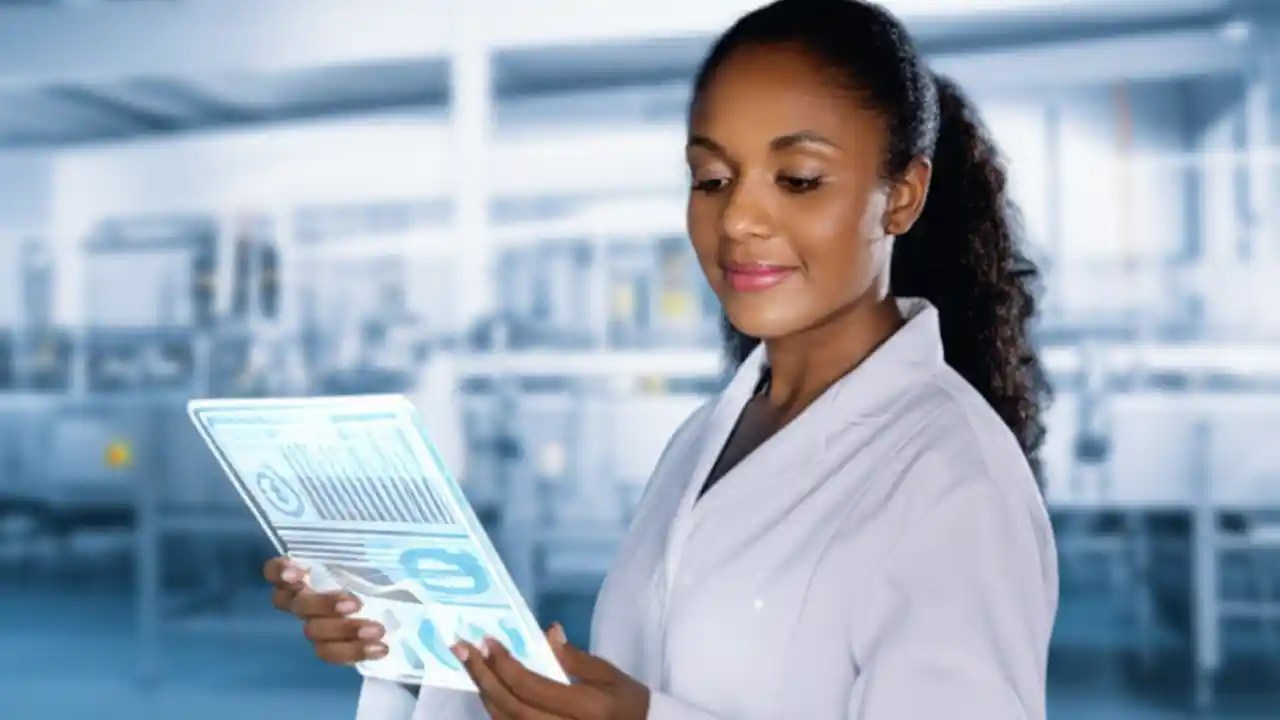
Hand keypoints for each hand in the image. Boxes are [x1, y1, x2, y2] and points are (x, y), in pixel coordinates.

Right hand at [262, 556, 388, 664]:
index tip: (298, 573)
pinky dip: (354, 651)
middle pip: (298, 606)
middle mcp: (304, 600)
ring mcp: (315, 625)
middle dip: (324, 605)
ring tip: (377, 629)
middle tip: (355, 603)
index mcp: (308, 574)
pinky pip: (332, 654)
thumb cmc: (377, 570)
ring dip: (344, 631)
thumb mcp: (371, 556)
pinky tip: (379, 648)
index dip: (279, 572)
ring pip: (314, 632)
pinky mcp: (331, 647)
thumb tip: (378, 537)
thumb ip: (362, 551)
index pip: (275, 571)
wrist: (399, 603)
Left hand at [454, 623, 650, 719]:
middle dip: (483, 677)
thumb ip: (576, 657)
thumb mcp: (610, 675)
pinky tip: (487, 687)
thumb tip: (548, 633)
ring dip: (484, 692)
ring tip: (470, 664)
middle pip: (510, 707)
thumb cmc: (627, 703)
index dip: (505, 664)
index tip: (487, 641)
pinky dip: (495, 708)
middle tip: (462, 649)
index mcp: (585, 709)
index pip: (532, 687)